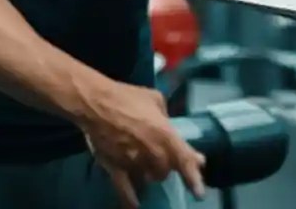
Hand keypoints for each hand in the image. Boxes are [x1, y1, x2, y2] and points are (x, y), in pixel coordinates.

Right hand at [82, 81, 205, 207]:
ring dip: (150, 174)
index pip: (185, 162)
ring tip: (146, 166)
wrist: (95, 103)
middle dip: (165, 166)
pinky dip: (130, 199)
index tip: (199, 194)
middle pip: (165, 172)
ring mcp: (134, 163)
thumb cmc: (127, 97)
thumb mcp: (155, 99)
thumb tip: (168, 125)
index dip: (194, 179)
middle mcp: (153, 154)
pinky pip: (124, 190)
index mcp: (165, 135)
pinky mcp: (115, 168)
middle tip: (160, 156)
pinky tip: (134, 205)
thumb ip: (165, 116)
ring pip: (148, 178)